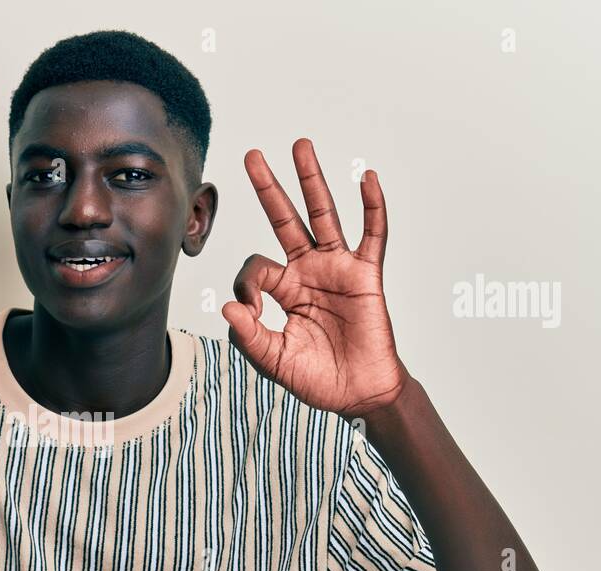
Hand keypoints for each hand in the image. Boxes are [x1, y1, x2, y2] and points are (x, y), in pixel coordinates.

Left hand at [221, 138, 409, 418]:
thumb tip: (228, 305)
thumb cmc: (316, 378)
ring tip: (300, 146)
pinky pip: (372, 234)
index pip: (256, 266)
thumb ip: (248, 335)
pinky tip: (366, 177)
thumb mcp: (272, 359)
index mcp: (284, 289)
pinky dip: (372, 206)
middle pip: (284, 219)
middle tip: (252, 155)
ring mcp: (338, 268)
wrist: (358, 394)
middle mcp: (309, 271)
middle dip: (268, 188)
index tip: (252, 309)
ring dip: (311, 180)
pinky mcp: (366, 275)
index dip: (247, 283)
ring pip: (323, 215)